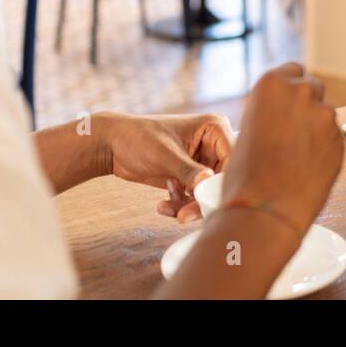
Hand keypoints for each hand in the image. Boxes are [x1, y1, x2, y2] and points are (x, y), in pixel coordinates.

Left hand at [99, 112, 232, 222]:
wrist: (114, 146)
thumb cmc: (138, 137)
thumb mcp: (165, 154)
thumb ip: (187, 170)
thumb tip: (208, 182)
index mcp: (214, 129)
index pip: (231, 160)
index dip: (221, 183)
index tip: (207, 203)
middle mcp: (214, 145)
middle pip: (221, 180)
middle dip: (202, 200)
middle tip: (184, 217)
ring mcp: (203, 163)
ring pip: (208, 193)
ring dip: (188, 206)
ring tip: (166, 208)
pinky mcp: (191, 178)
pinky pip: (195, 198)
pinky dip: (181, 205)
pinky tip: (163, 203)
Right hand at [222, 63, 343, 239]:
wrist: (265, 210)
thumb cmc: (246, 175)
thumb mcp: (248, 128)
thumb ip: (271, 110)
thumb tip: (284, 112)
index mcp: (273, 83)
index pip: (292, 71)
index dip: (290, 88)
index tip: (288, 102)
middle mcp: (302, 92)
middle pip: (312, 88)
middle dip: (306, 104)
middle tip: (292, 130)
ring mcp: (325, 116)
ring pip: (324, 115)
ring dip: (315, 128)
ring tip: (295, 156)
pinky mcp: (340, 140)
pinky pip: (333, 138)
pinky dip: (324, 148)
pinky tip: (306, 168)